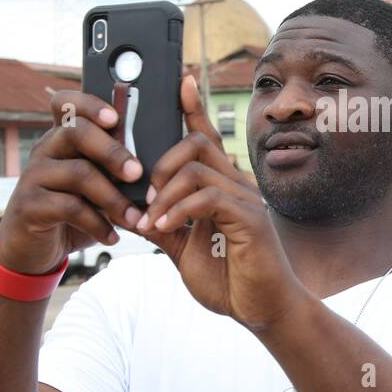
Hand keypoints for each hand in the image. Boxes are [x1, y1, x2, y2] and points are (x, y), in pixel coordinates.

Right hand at [0, 90, 146, 274]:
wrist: (33, 249)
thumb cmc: (74, 212)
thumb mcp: (96, 189)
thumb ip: (117, 173)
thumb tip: (160, 169)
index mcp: (62, 137)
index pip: (66, 103)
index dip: (90, 104)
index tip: (115, 118)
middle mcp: (45, 149)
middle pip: (77, 132)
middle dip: (113, 151)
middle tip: (137, 173)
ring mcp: (33, 176)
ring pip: (78, 173)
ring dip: (113, 198)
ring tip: (135, 218)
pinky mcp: (29, 205)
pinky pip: (70, 208)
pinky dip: (98, 224)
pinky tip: (113, 237)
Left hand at [135, 74, 310, 328]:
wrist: (262, 311)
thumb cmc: (229, 279)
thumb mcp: (182, 249)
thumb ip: (162, 224)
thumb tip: (129, 209)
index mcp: (223, 186)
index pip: (206, 137)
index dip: (193, 107)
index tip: (179, 79)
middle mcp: (237, 185)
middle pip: (196, 143)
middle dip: (160, 163)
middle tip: (144, 197)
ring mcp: (246, 200)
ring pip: (196, 168)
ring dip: (163, 193)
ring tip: (150, 221)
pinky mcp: (249, 219)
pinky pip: (207, 197)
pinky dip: (178, 210)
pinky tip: (164, 228)